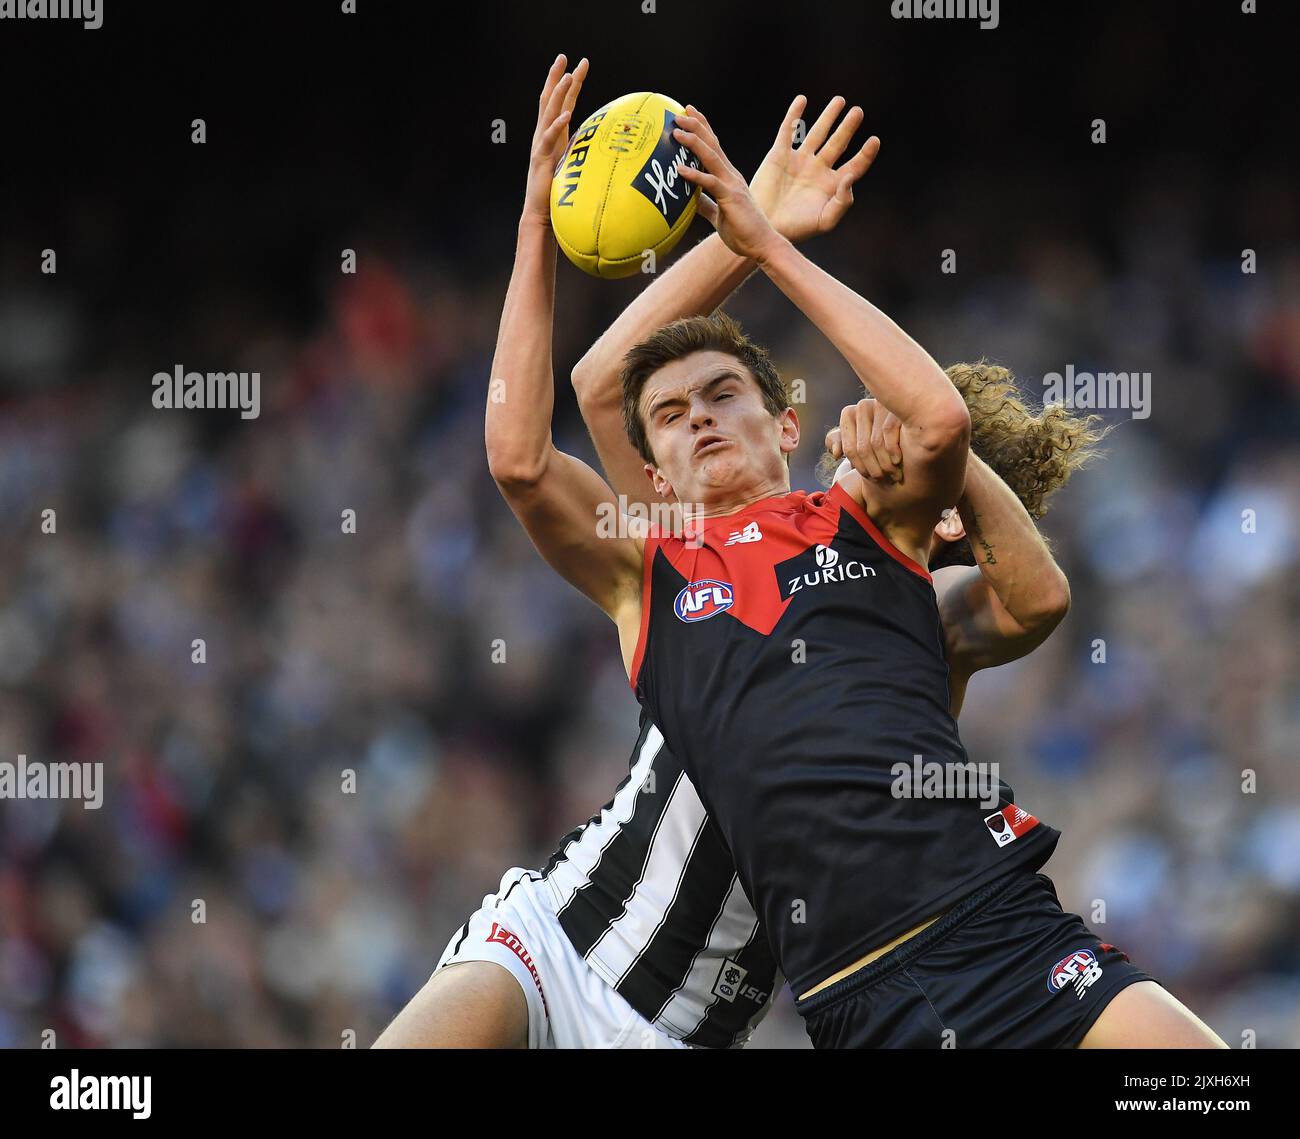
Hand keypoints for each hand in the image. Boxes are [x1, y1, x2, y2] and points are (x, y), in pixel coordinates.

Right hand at [522, 54, 588, 229]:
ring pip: (548, 113)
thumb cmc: (559, 193)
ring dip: (559, 93)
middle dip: (557, 77)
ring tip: (568, 75)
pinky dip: (557, 125)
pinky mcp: (541, 159)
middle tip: (565, 56)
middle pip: (549, 100)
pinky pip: (549, 138)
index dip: (571, 83)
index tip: (581, 64)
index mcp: (554, 135)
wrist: (542, 214)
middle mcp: (544, 136)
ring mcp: (541, 146)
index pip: (562, 102)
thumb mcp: (576, 166)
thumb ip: (587, 152)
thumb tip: (608, 146)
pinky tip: (566, 112)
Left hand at [672, 107, 783, 264]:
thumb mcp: (718, 215)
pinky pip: (710, 183)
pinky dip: (695, 174)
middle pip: (712, 144)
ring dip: (693, 142)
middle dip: (696, 126)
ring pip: (711, 157)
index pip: (714, 147)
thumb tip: (690, 199)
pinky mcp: (731, 197)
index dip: (702, 129)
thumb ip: (705, 204)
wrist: (761, 245)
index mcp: (729, 177)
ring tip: (677, 131)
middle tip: (679, 113)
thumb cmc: (742, 232)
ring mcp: (732, 184)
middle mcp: (731, 176)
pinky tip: (680, 169)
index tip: (688, 114)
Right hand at [747, 95, 879, 243]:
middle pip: (838, 143)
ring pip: (817, 133)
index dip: (866, 153)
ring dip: (829, 117)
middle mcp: (818, 169)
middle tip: (857, 112)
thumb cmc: (797, 228)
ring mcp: (799, 160)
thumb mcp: (826, 221)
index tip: (874, 141)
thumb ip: (843, 201)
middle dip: (848, 127)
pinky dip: (794, 115)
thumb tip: (850, 177)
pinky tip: (802, 100)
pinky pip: (788, 131)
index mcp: (832, 185)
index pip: (855, 165)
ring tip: (840, 101)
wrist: (765, 227)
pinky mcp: (779, 155)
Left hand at [825, 397, 903, 483]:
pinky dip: (893, 450)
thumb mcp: (855, 444)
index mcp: (848, 414)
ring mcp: (880, 404)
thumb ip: (840, 445)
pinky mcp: (896, 408)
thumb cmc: (874, 441)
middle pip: (863, 448)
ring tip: (892, 475)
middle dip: (873, 469)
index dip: (859, 467)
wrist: (901, 434)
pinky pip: (889, 432)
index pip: (850, 448)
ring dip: (885, 464)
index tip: (868, 477)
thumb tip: (836, 453)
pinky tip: (897, 460)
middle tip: (882, 479)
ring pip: (876, 443)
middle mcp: (862, 406)